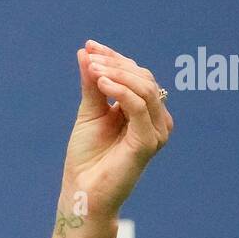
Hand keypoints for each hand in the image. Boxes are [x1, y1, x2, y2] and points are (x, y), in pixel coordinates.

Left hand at [62, 39, 173, 218]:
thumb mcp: (89, 113)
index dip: (114, 58)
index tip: (90, 46)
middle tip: (90, 58)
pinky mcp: (148, 143)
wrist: (82, 191)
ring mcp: (155, 132)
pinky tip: (100, 84)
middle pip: (143, 78)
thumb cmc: (87, 157)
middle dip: (115, 64)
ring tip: (92, 70)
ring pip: (144, 89)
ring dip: (117, 74)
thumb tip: (86, 52)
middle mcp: (156, 121)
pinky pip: (139, 107)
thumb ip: (92, 84)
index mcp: (145, 113)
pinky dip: (120, 91)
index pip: (136, 75)